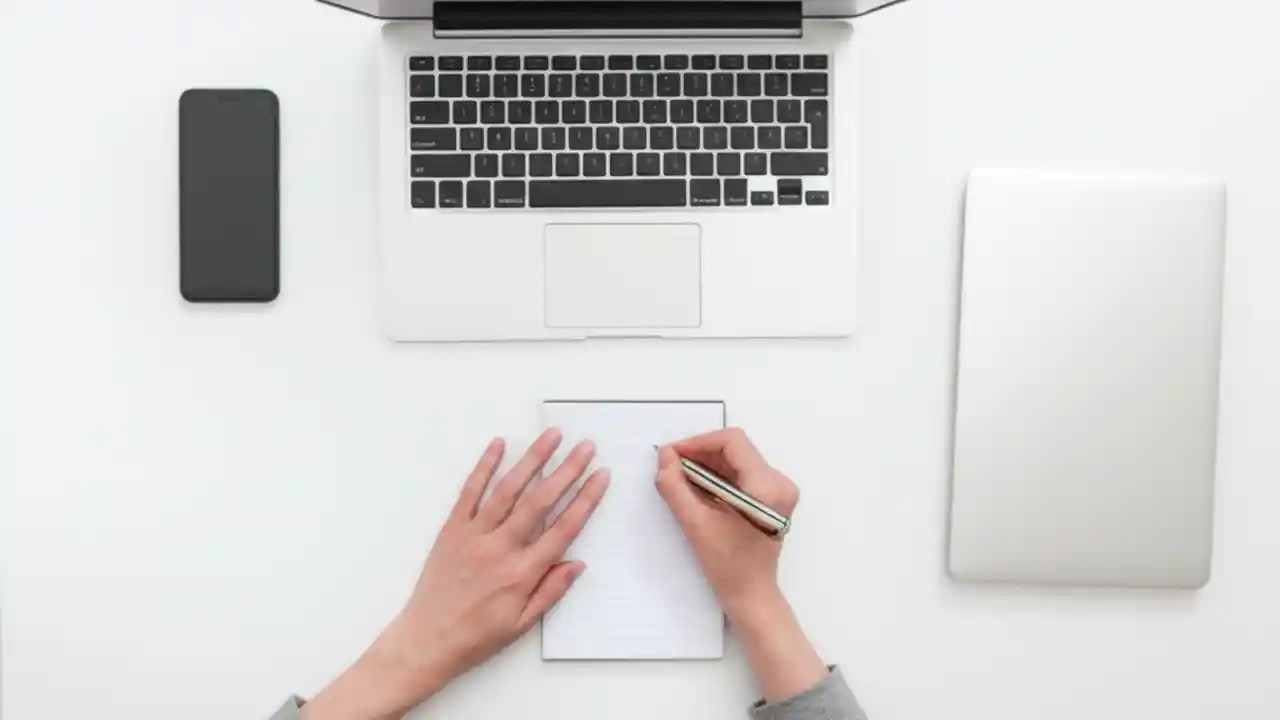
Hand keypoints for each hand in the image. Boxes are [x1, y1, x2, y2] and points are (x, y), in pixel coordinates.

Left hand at [304, 429, 608, 719]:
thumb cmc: (476, 636)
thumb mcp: (522, 624)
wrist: (426, 640)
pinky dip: (484, 466)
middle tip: (586, 447)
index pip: (563, 528)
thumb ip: (551, 591)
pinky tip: (498, 445)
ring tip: (552, 436)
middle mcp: (501, 548)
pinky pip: (470, 492)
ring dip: (532, 459)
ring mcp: (474, 535)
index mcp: (522, 573)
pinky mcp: (452, 529)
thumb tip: (578, 563)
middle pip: (541, 501)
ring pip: (508, 489)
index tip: (601, 477)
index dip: (586, 500)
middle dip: (567, 470)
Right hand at [656, 429, 826, 702]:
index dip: (697, 442)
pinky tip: (694, 487)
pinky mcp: (769, 498)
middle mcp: (779, 482)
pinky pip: (740, 474)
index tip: (670, 454)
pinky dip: (716, 476)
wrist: (751, 595)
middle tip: (669, 466)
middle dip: (699, 453)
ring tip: (678, 476)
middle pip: (734, 449)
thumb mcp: (696, 524)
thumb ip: (675, 486)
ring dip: (706, 464)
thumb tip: (664, 457)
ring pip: (736, 460)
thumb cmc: (728, 565)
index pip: (732, 442)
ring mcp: (777, 490)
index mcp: (768, 486)